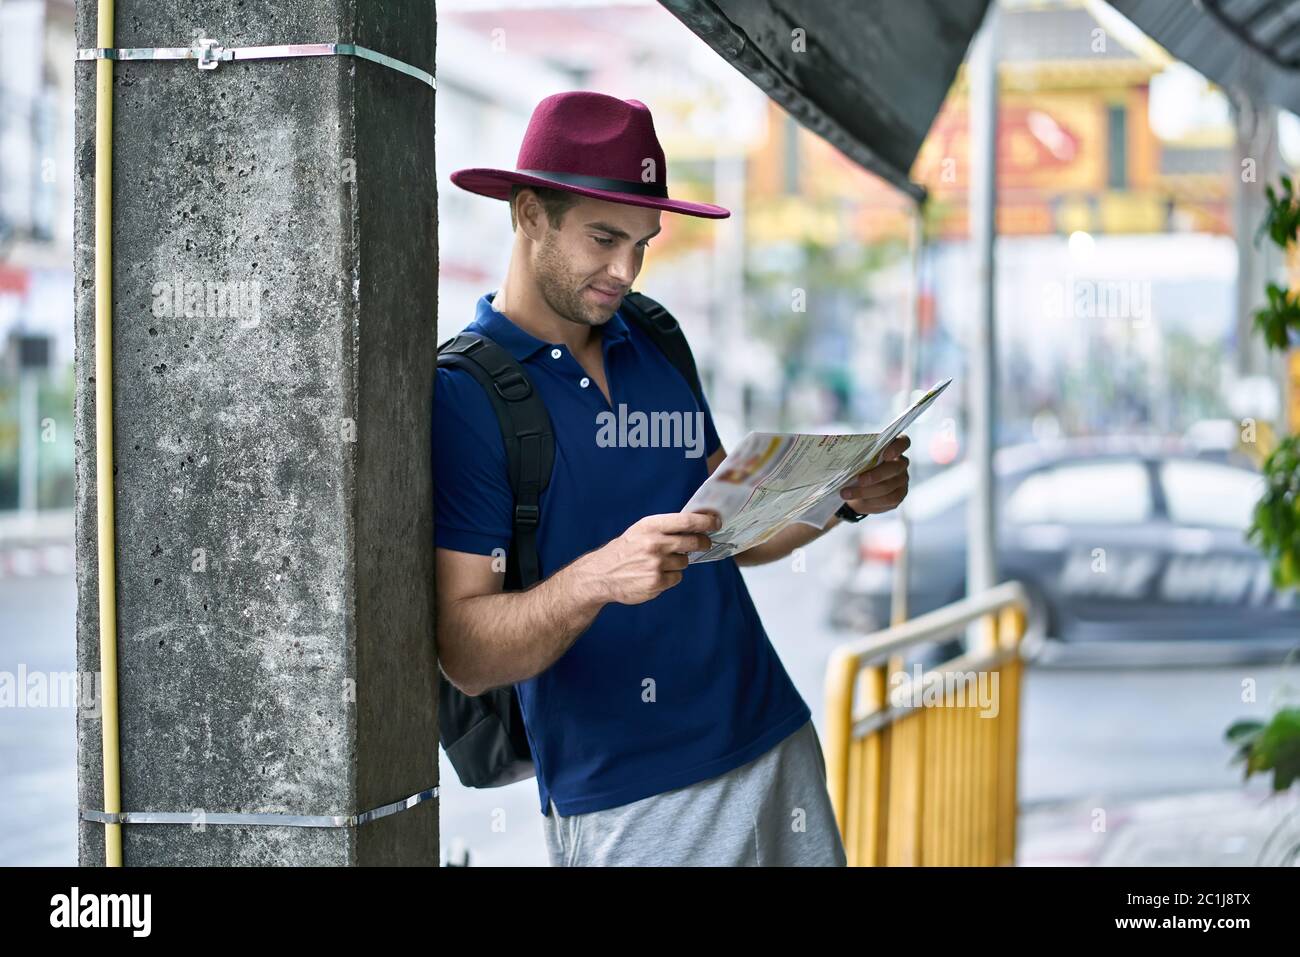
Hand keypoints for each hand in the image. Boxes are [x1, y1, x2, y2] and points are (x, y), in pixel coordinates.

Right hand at [587, 511, 720, 604]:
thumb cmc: (626, 549)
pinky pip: (676, 578)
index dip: (706, 522)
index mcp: (651, 526)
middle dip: (703, 543)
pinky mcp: (656, 582)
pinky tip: (654, 574)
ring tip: (659, 562)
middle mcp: (655, 543)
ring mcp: (656, 564)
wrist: (601, 574)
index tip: (716, 523)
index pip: (687, 521)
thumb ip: (666, 527)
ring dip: (678, 562)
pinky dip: (670, 577)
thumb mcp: (641, 530)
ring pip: (684, 562)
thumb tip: (697, 525)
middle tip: (704, 543)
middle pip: (694, 542)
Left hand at [839, 435, 909, 516]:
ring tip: (846, 493)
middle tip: (858, 480)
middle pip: (895, 467)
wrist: (855, 489)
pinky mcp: (899, 496)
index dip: (897, 447)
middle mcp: (901, 463)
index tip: (885, 454)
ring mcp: (902, 480)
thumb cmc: (855, 467)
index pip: (903, 442)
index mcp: (892, 447)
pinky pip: (888, 500)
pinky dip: (871, 501)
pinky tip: (857, 501)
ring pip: (888, 487)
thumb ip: (854, 454)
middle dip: (876, 475)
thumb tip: (838, 453)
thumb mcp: (853, 458)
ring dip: (866, 491)